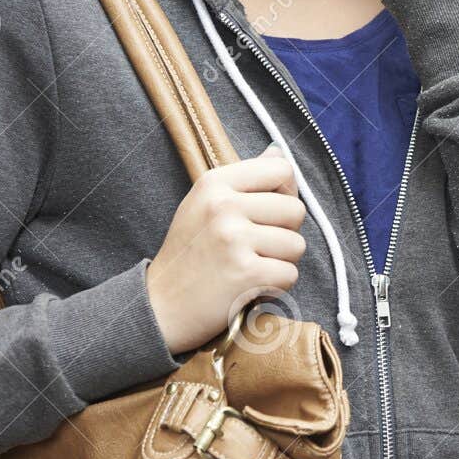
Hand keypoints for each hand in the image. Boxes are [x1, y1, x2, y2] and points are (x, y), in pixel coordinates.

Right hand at [145, 146, 306, 354]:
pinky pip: (290, 274)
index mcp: (214, 183)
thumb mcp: (204, 205)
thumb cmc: (188, 255)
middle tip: (255, 247)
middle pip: (295, 210)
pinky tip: (250, 285)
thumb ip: (244, 179)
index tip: (268, 212)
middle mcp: (224, 206)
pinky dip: (275, 285)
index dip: (285, 193)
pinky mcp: (246, 273)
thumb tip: (278, 151)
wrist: (161, 307)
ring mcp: (235, 239)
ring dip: (281, 261)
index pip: (281, 170)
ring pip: (297, 245)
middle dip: (285, 232)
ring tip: (250, 266)